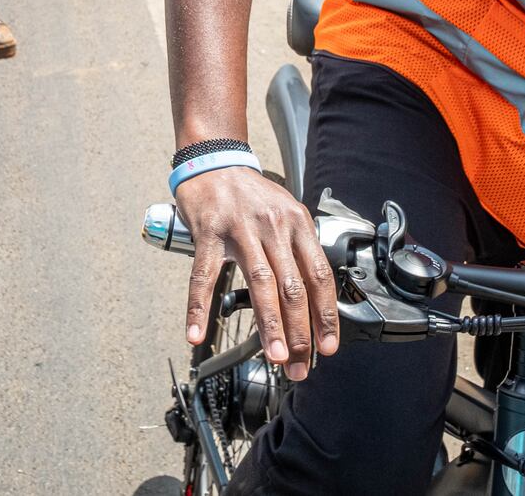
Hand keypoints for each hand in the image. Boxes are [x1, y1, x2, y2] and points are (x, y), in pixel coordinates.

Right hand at [175, 168, 338, 380]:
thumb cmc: (251, 195)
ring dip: (269, 325)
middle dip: (300, 331)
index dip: (325, 314)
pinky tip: (197, 334)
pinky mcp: (208, 232)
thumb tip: (312, 300)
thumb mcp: (285, 214)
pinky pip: (204, 276)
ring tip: (275, 355)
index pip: (319, 276)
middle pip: (293, 286)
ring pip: (259, 283)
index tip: (328, 346)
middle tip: (301, 364)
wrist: (214, 160)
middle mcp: (273, 226)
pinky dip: (199, 308)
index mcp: (297, 224)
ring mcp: (240, 229)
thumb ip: (298, 250)